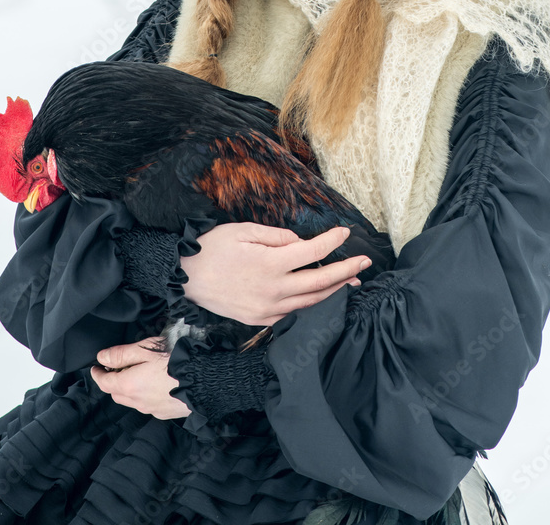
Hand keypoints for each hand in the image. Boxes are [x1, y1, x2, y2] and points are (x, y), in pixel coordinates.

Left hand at [90, 338, 190, 419]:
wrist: (206, 379)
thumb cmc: (176, 360)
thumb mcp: (146, 349)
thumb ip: (122, 354)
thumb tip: (102, 357)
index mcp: (129, 385)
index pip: (105, 383)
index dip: (98, 375)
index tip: (96, 368)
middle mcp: (138, 402)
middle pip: (117, 394)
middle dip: (113, 382)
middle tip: (116, 369)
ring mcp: (152, 410)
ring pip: (133, 401)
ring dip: (129, 390)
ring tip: (137, 376)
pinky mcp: (166, 413)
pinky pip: (148, 405)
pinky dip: (145, 396)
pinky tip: (156, 385)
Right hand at [180, 223, 369, 325]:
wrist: (184, 278)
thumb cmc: (212, 248)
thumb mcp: (244, 231)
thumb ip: (276, 236)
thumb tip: (300, 242)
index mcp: (270, 264)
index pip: (313, 251)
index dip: (333, 240)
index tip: (345, 231)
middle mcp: (273, 289)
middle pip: (321, 281)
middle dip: (347, 270)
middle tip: (364, 262)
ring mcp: (267, 309)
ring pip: (311, 301)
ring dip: (335, 291)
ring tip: (352, 281)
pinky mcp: (259, 320)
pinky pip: (293, 314)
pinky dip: (312, 306)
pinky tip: (322, 298)